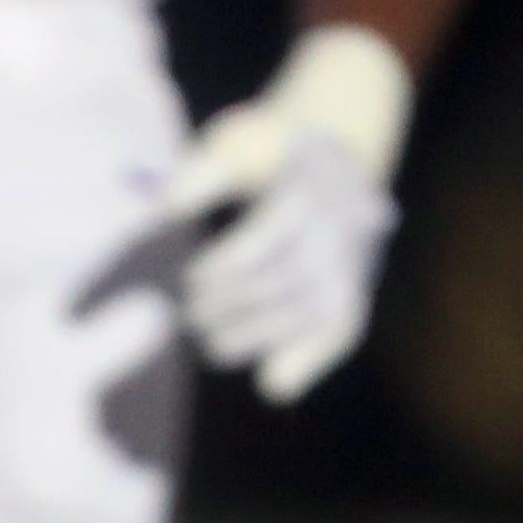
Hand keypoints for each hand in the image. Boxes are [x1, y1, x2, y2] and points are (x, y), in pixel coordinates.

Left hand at [163, 25, 410, 405]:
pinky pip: (334, 338)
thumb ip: (203, 172)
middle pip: (274, 286)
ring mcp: (351, 267)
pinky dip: (304, 364)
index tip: (188, 278)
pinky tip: (269, 383)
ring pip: (299, 318)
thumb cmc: (272, 149)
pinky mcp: (356, 294)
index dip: (216, 272)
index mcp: (305, 192)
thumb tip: (165, 208)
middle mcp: (336, 232)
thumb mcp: (238, 140)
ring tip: (211, 341)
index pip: (255, 248)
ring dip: (250, 339)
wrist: (340, 155)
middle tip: (190, 315)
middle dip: (226, 308)